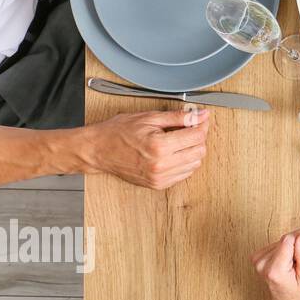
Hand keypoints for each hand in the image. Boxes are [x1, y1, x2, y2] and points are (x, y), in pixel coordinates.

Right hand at [75, 108, 209, 189]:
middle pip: (199, 151)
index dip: (201, 124)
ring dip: (192, 151)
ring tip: (178, 141)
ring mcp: (159, 177)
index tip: (199, 119)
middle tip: (188, 128)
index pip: (197, 136)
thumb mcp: (149, 118)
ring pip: (194, 164)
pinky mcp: (158, 184)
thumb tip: (201, 115)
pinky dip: (184, 163)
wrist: (98, 151)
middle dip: (198, 137)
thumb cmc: (118, 133)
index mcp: (159, 146)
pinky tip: (173, 153)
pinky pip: (184, 174)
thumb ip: (179, 117)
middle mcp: (161, 165)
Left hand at [252, 228, 299, 299]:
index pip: (288, 240)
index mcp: (275, 270)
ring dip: (292, 247)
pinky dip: (285, 250)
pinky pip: (276, 244)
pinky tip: (288, 261)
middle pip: (285, 239)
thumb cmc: (295, 294)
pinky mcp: (257, 257)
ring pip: (281, 241)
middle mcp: (263, 264)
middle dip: (298, 244)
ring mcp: (258, 260)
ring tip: (295, 263)